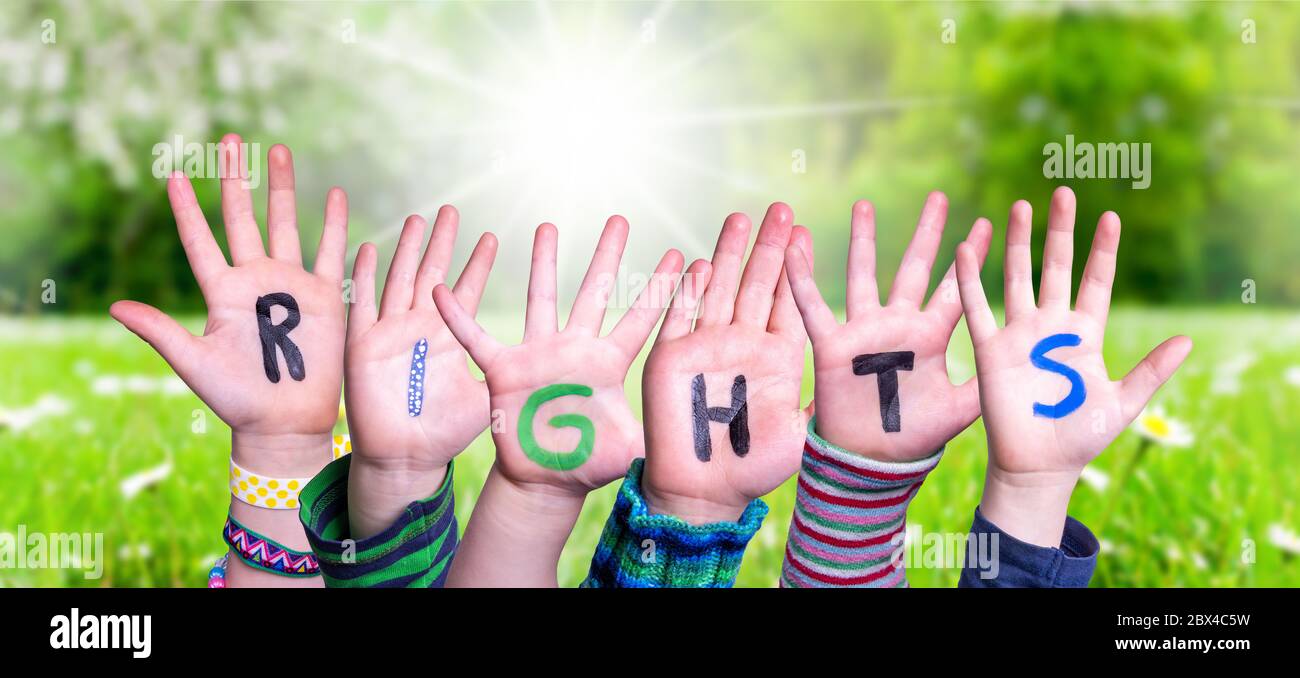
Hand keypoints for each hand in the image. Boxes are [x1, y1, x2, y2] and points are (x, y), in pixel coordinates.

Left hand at [110, 135, 346, 475]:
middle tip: (231, 139)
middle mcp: (256, 281)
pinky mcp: (326, 298)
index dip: (188, 209)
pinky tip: (336, 195)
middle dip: (238, 179)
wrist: (285, 422)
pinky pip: (332, 254)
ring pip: (287, 224)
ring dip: (283, 187)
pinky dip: (335, 225)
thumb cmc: (236, 398)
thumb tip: (117, 305)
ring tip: (278, 150)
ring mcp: (292, 286)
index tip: (176, 174)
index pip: (201, 240)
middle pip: (244, 218)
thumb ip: (160, 330)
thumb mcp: (195, 363)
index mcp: (223, 293)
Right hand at [343, 206, 496, 537]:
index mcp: (451, 337)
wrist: (405, 459)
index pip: (467, 290)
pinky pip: (364, 305)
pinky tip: (370, 247)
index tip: (493, 236)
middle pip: (434, 273)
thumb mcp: (486, 399)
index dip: (478, 264)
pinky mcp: (365, 346)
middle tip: (453, 209)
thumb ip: (512, 378)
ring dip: (408, 250)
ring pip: (400, 280)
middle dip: (443, 242)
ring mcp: (392, 333)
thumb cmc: (447, 434)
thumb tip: (559, 372)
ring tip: (418, 218)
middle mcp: (422, 328)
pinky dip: (365, 276)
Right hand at [434, 218, 682, 495]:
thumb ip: (648, 440)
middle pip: (594, 293)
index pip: (640, 319)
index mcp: (609, 363)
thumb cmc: (588, 463)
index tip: (680, 256)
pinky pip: (476, 339)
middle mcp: (575, 349)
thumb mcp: (624, 451)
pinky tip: (442, 291)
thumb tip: (678, 442)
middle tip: (619, 219)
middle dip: (607, 256)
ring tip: (547, 225)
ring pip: (542, 299)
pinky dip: (458, 318)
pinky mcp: (504, 370)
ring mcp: (539, 355)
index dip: (661, 291)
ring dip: (543, 263)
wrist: (544, 479)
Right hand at [641, 203, 810, 523]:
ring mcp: (706, 348)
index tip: (804, 232)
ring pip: (717, 290)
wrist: (704, 492)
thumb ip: (822, 402)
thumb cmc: (755, 470)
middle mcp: (741, 345)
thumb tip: (860, 382)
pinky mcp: (671, 359)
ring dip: (727, 255)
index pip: (786, 301)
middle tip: (780, 209)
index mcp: (776, 357)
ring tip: (739, 219)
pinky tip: (691, 264)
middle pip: (754, 285)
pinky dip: (682, 291)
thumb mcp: (800, 435)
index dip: (794, 267)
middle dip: (767, 248)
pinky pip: (675, 317)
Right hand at [783, 193, 990, 462]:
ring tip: (864, 205)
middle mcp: (899, 326)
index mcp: (931, 337)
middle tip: (938, 196)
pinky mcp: (833, 346)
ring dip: (864, 241)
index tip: (989, 223)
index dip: (970, 258)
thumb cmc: (915, 438)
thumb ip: (986, 384)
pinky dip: (801, 280)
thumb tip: (1025, 364)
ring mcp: (865, 332)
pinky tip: (796, 249)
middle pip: (914, 269)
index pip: (955, 288)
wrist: (870, 462)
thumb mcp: (960, 410)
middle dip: (927, 233)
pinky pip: (813, 307)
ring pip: (864, 275)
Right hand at [955, 187, 1190, 545]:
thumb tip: (1188, 341)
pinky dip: (971, 280)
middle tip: (1063, 193)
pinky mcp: (990, 350)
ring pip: (1017, 277)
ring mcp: (1019, 335)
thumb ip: (1152, 371)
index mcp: (1084, 336)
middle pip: (1056, 268)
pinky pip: (979, 309)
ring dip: (1017, 243)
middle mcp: (1051, 327)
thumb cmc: (1080, 438)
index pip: (1095, 282)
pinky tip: (967, 249)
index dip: (1102, 251)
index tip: (1110, 218)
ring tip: (1019, 207)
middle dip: (1059, 231)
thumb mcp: (1123, 403)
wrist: (1037, 466)